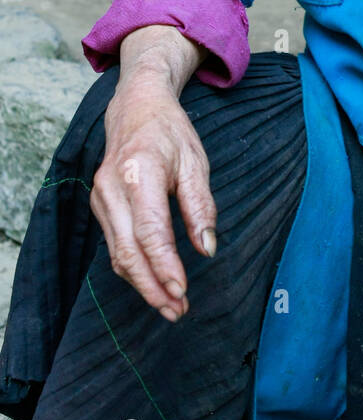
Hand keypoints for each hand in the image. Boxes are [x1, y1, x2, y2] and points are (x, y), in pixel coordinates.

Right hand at [89, 28, 215, 320]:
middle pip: (128, 252)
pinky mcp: (99, 205)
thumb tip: (206, 249)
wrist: (136, 107)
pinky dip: (133, 268)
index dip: (165, 266)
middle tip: (177, 311)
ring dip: (143, 284)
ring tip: (170, 305)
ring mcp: (100, 198)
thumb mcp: (196, 162)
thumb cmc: (170, 133)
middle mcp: (111, 188)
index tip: (182, 291)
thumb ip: (200, 207)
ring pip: (118, 254)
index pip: (150, 232)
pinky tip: (154, 282)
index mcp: (138, 172)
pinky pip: (115, 245)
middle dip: (153, 287)